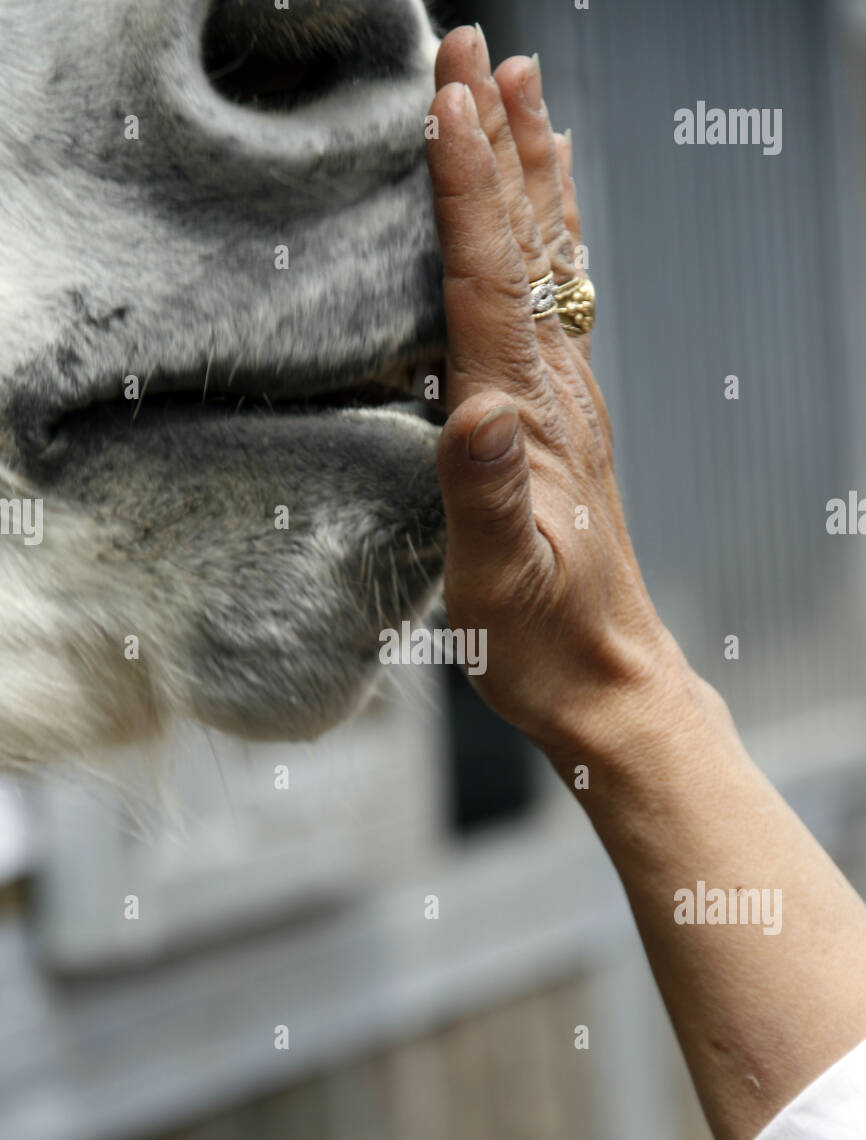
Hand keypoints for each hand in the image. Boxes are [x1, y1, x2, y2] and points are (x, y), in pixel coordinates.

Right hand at [425, 29, 686, 762]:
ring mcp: (565, 406)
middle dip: (501, 145)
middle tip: (480, 51)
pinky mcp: (563, 427)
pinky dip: (547, 245)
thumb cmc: (546, 644)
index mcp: (528, 420)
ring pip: (549, 267)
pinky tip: (544, 228)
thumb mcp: (501, 584)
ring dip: (531, 177)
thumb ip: (487, 496)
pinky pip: (556, 309)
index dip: (468, 190)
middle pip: (527, 249)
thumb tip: (477, 409)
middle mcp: (554, 395)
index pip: (492, 283)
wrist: (609, 684)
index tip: (447, 97)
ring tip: (522, 96)